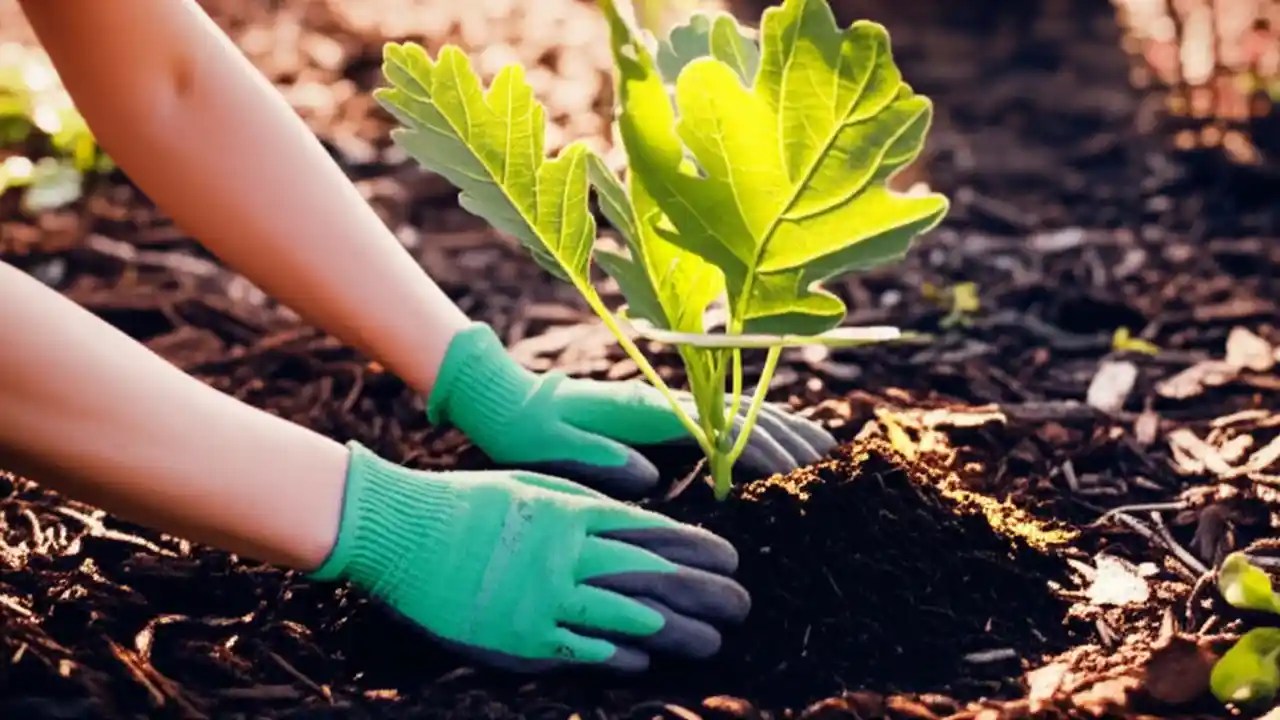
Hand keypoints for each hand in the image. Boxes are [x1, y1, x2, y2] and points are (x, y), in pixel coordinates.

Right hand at [311, 442, 748, 671]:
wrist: (403, 528)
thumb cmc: (466, 502)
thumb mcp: (532, 486)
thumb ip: (582, 500)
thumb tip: (633, 507)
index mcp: (571, 512)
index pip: (649, 531)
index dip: (696, 547)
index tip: (730, 558)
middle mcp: (567, 553)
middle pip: (651, 575)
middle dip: (703, 591)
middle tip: (742, 603)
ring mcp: (544, 596)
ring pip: (627, 618)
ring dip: (675, 632)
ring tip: (711, 642)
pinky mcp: (520, 634)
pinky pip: (581, 649)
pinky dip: (617, 657)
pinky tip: (647, 662)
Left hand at [426, 323, 836, 494]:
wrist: (512, 403)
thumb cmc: (532, 431)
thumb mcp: (559, 447)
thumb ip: (603, 460)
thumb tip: (651, 477)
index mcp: (650, 409)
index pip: (721, 430)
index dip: (760, 453)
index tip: (794, 478)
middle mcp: (668, 400)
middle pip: (744, 414)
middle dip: (790, 438)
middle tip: (831, 466)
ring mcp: (669, 402)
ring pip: (740, 412)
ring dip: (783, 428)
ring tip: (822, 451)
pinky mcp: (664, 412)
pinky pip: (723, 418)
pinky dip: (758, 427)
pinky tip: (775, 445)